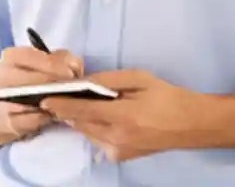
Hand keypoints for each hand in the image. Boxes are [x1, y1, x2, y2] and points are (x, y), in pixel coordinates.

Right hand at [0, 47, 83, 141]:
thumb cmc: (23, 79)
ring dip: (54, 102)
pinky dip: (46, 117)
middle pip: (35, 81)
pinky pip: (34, 120)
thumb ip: (59, 59)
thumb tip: (76, 66)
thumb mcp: (36, 63)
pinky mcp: (9, 123)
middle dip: (58, 84)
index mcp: (11, 57)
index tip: (72, 73)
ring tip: (67, 100)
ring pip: (35, 102)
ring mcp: (3, 102)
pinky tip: (54, 113)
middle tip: (75, 88)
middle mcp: (2, 76)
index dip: (56, 65)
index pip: (34, 57)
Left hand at [41, 69, 203, 162]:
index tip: (44, 100)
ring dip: (82, 119)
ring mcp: (117, 151)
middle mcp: (116, 139)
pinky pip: (98, 139)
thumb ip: (109, 81)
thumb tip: (84, 84)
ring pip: (87, 133)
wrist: (190, 124)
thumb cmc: (167, 96)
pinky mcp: (120, 156)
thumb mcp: (140, 79)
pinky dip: (95, 127)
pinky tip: (107, 116)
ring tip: (89, 103)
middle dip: (69, 111)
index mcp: (123, 117)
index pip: (82, 111)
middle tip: (64, 96)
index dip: (61, 105)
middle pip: (80, 124)